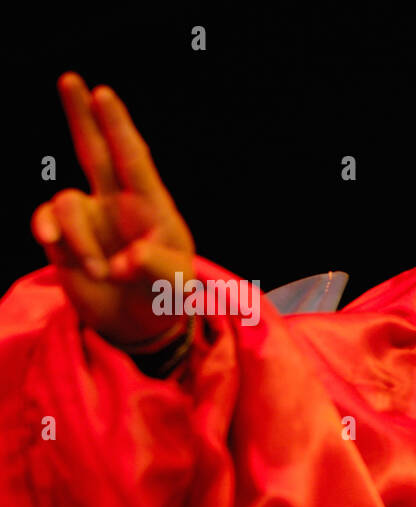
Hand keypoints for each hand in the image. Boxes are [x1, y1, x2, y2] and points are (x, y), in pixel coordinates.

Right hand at [30, 73, 194, 346]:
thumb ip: (153, 268)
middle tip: (70, 78)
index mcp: (151, 206)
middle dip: (81, 114)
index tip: (104, 95)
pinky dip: (51, 232)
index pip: (133, 159)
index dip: (117, 127)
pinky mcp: (62, 236)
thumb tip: (123, 259)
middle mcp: (116, 202)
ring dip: (80, 240)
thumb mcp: (172, 285)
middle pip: (94, 149)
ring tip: (104, 273)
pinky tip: (54, 246)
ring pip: (68, 203)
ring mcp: (88, 217)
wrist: (137, 323)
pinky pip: (46, 219)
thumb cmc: (165, 296)